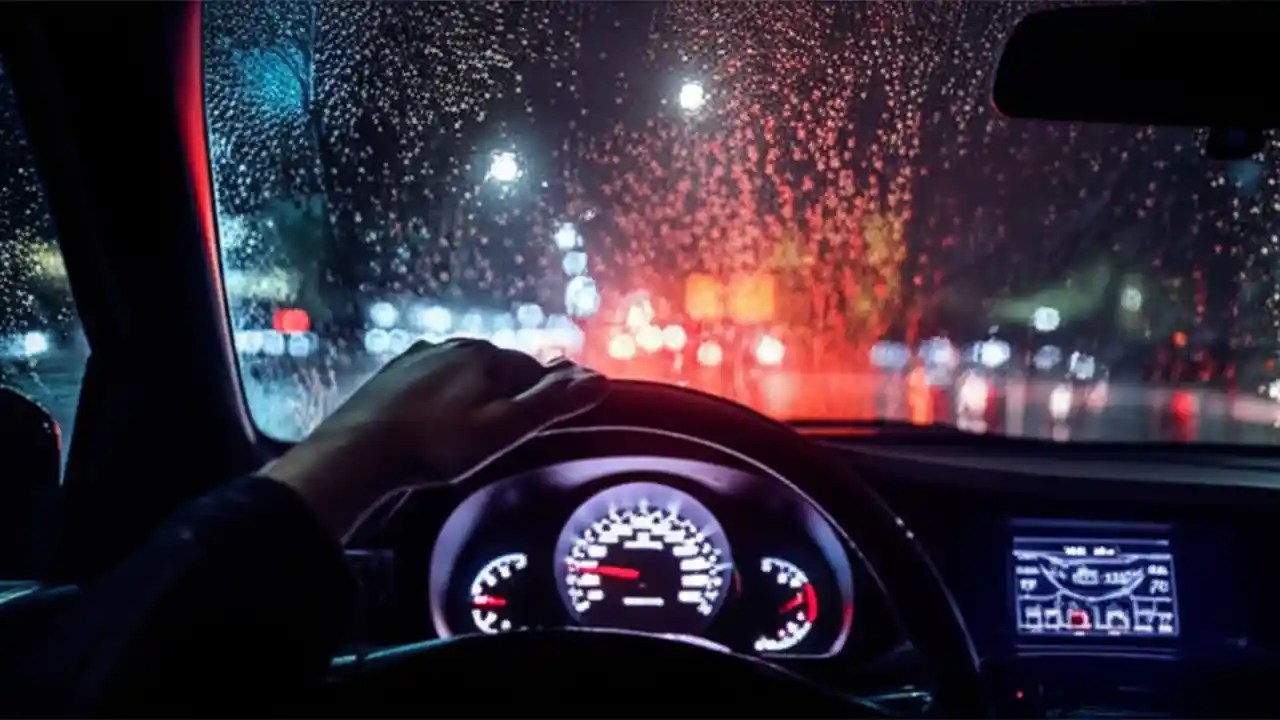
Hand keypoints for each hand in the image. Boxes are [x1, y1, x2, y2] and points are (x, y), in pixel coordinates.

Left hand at [262, 339, 607, 537]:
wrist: (358, 451)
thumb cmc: (436, 446)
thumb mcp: (504, 429)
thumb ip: (551, 403)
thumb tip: (599, 378)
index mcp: (490, 356)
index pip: (538, 372)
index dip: (546, 400)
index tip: (544, 427)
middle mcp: (458, 346)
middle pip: (503, 370)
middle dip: (510, 397)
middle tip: (506, 437)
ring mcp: (424, 356)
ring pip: (468, 373)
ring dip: (476, 396)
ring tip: (471, 433)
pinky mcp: (397, 372)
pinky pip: (435, 380)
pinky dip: (444, 398)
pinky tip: (436, 422)